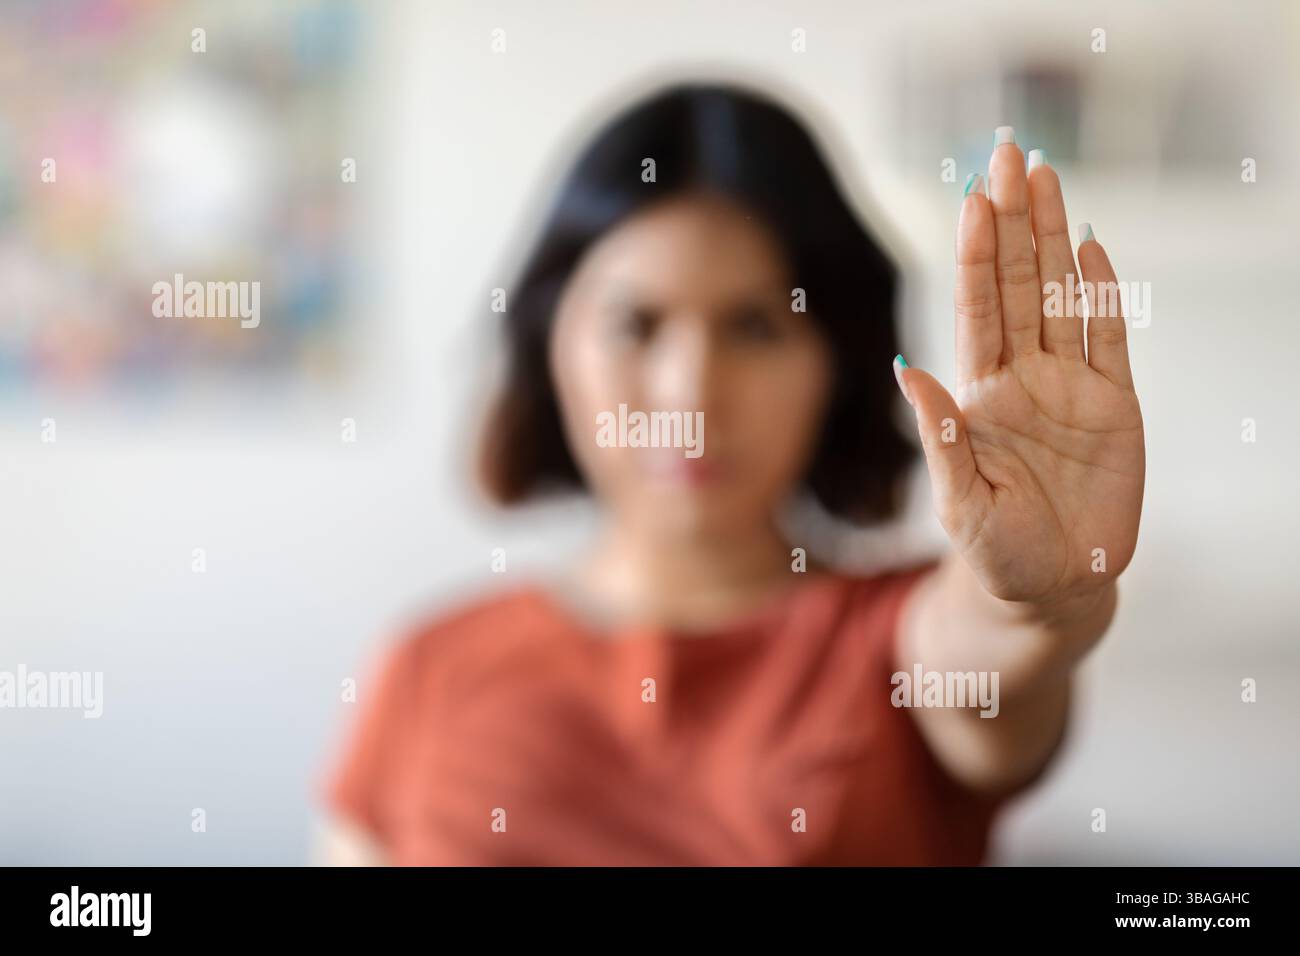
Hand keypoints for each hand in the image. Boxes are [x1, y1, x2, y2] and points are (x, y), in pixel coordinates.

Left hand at [895, 129, 1144, 609]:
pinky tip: (1092, 247)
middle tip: (1008, 156)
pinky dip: (1104, 294)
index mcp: (982, 396)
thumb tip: (907, 368)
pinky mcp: (1117, 407)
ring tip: (1045, 176)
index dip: (978, 257)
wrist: (1056, 589)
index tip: (973, 201)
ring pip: (1062, 297)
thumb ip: (942, 434)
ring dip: (1054, 238)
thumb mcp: (960, 501)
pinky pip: (1110, 339)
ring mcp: (1071, 387)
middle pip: (1019, 285)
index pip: (978, 311)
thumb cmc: (997, 552)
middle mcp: (1024, 379)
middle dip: (1014, 221)